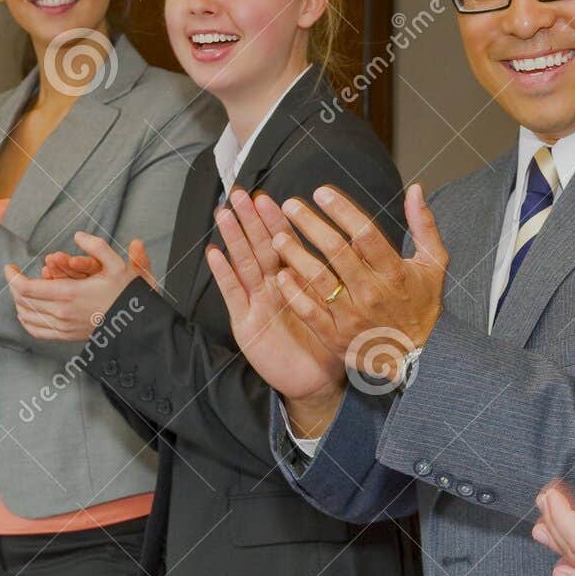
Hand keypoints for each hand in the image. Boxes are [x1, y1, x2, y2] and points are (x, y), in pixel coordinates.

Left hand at [4, 233, 153, 339]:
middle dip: (14, 285)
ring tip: (21, 289)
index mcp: (69, 293)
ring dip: (19, 301)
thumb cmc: (126, 294)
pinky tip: (27, 311)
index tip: (10, 267)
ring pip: (26, 315)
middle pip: (22, 300)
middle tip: (16, 274)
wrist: (135, 323)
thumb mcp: (118, 265)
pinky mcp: (65, 335)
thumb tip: (79, 235)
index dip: (12, 277)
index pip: (26, 288)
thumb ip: (98, 247)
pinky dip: (26, 320)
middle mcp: (61, 312)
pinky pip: (36, 331)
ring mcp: (62, 326)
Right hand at [205, 190, 346, 419]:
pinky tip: (215, 253)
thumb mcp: (339, 306)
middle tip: (242, 193)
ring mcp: (258, 304)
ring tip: (224, 212)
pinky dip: (224, 274)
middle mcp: (274, 288)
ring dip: (234, 238)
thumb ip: (343, 276)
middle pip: (261, 247)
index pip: (286, 244)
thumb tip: (359, 243)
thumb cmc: (329, 343)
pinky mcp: (246, 325)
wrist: (314, 382)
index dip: (278, 220)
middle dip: (251, 220)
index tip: (272, 196)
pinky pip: (234, 295)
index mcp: (297, 281)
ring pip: (245, 264)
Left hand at [268, 183, 446, 381]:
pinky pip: (310, 312)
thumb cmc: (423, 305)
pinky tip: (281, 274)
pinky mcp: (337, 337)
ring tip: (277, 236)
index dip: (342, 210)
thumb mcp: (433, 264)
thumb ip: (423, 225)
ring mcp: (352, 316)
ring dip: (296, 255)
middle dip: (310, 225)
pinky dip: (294, 294)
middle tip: (290, 205)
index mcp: (394, 272)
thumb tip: (416, 189)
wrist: (418, 358)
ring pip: (319, 280)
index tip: (322, 192)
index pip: (365, 234)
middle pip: (336, 252)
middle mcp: (372, 292)